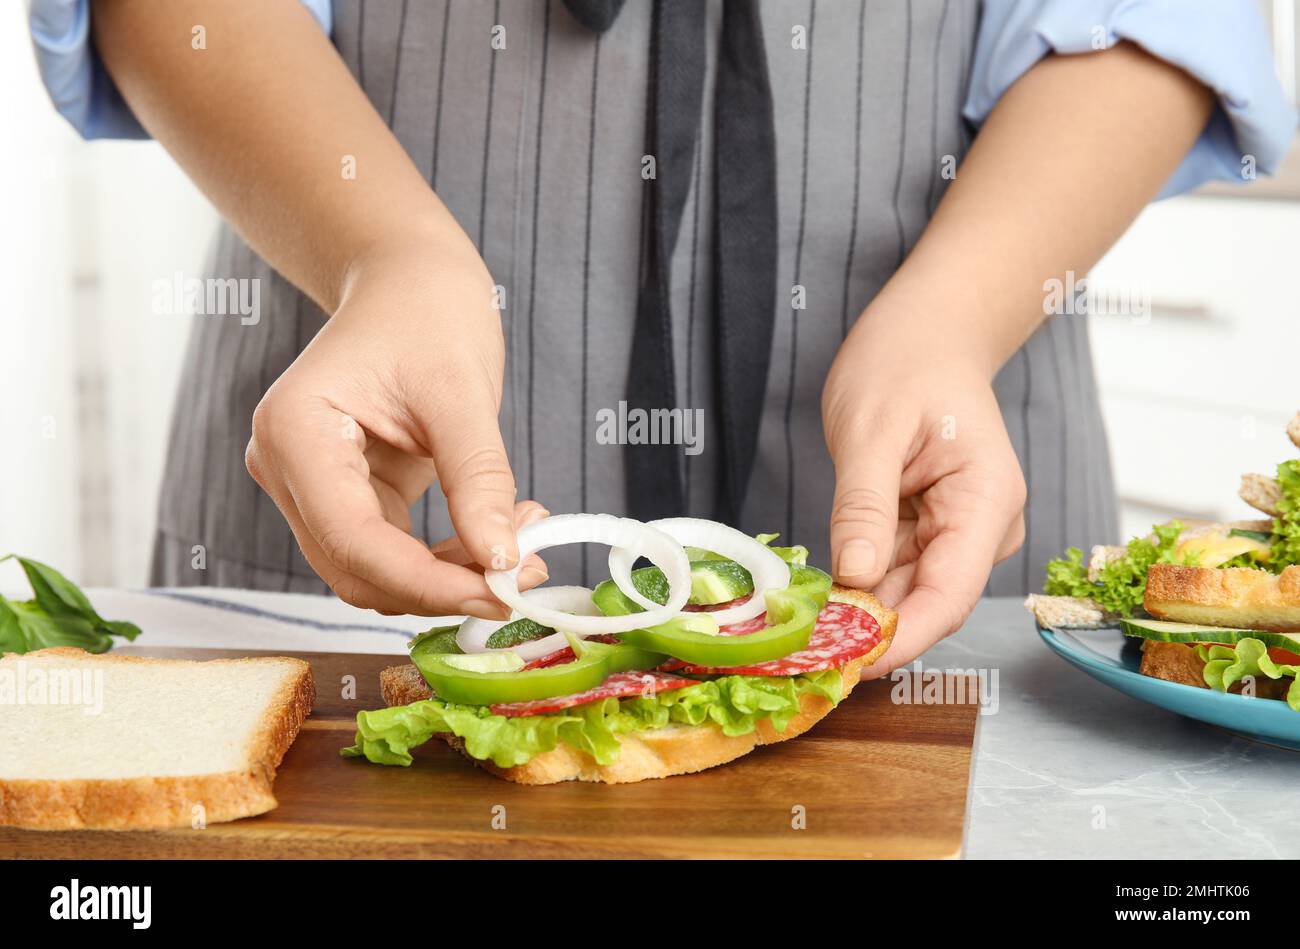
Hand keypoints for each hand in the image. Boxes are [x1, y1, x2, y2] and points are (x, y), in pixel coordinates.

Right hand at [245, 236, 545, 617]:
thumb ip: (479, 478)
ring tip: (526, 546)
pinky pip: (390, 551)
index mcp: (294, 431)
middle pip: (357, 569)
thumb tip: (503, 563)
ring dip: (449, 576)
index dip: (428, 582)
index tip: (502, 593)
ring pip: (374, 571)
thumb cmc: (428, 311)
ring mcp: (309, 486)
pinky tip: (500, 531)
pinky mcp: (343, 495)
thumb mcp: (463, 391)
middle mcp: (285, 467)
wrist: (408, 279)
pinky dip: (445, 557)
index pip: (353, 541)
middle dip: (443, 586)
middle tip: (525, 578)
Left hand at [822, 324, 1025, 677]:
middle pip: (927, 603)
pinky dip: (857, 588)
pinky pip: (892, 573)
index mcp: (986, 501)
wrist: (925, 333)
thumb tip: (854, 576)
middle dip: (869, 632)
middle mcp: (981, 527)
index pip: (948, 595)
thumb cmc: (906, 362)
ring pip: (905, 594)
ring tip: (799, 634)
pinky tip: (817, 603)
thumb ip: (864, 505)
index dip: (899, 638)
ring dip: (857, 615)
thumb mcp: (871, 428)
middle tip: (801, 656)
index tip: (848, 665)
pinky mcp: (930, 531)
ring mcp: (957, 532)